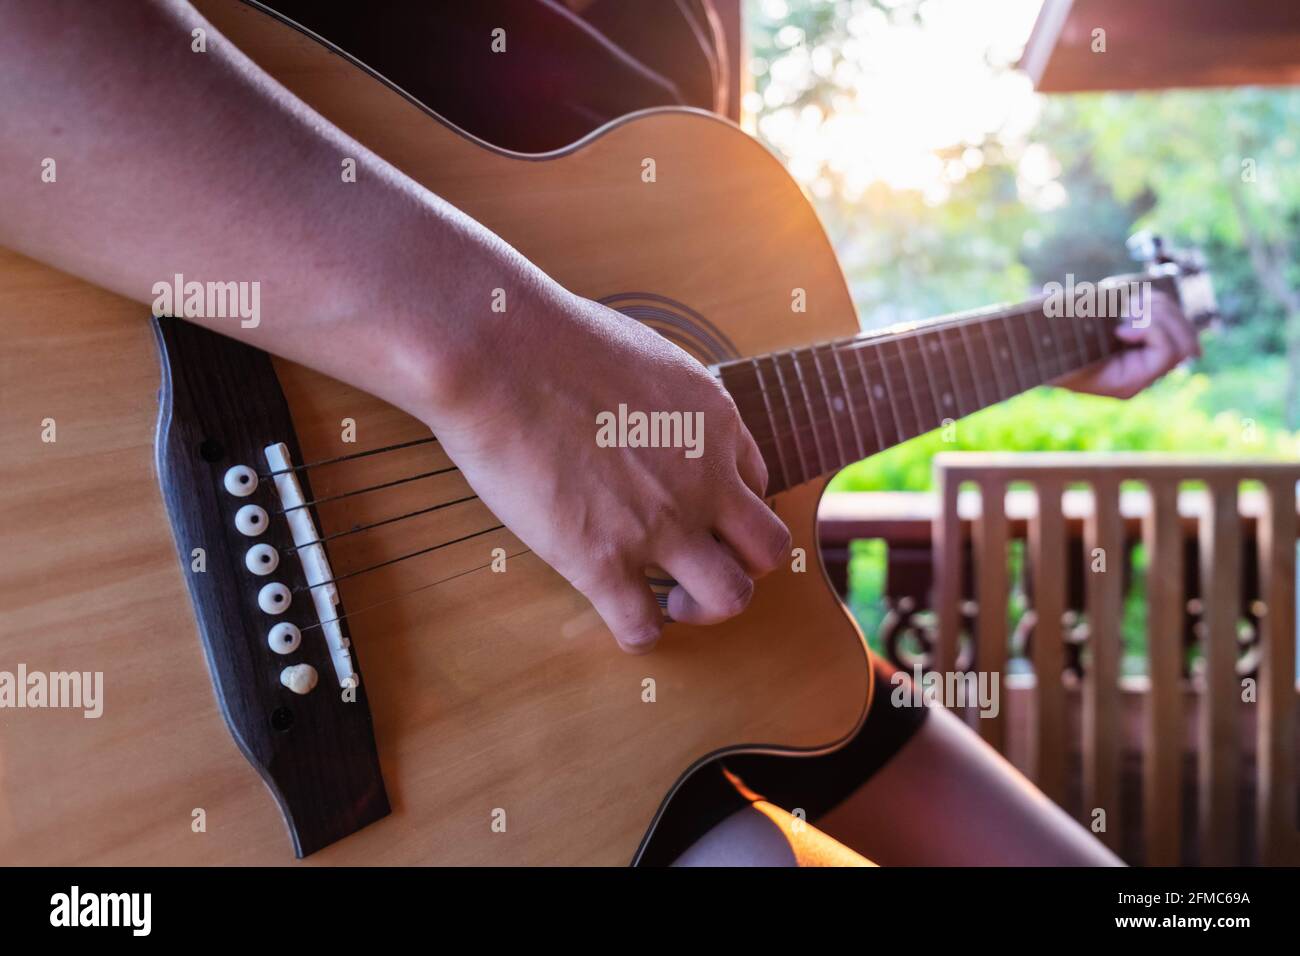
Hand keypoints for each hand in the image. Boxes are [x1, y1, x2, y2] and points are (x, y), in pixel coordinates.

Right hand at [425, 284, 790, 653]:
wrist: (502, 356)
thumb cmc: (554, 340)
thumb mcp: (647, 355)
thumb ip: (670, 398)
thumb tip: (655, 412)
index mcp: (715, 424)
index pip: (755, 485)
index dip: (728, 508)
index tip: (697, 514)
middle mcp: (704, 480)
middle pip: (767, 548)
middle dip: (742, 565)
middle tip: (700, 566)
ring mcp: (659, 524)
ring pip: (729, 596)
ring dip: (706, 608)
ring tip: (672, 603)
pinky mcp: (602, 559)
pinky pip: (643, 627)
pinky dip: (639, 634)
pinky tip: (621, 619)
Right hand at [1053, 288, 1200, 398]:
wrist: (1033, 349)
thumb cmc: (1044, 346)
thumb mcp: (1063, 343)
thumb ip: (1091, 334)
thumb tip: (1116, 324)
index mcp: (1126, 383)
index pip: (1167, 354)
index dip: (1152, 331)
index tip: (1119, 326)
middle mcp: (1140, 374)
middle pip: (1185, 344)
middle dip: (1164, 316)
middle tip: (1130, 307)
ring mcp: (1143, 357)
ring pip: (1183, 330)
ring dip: (1161, 306)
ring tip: (1129, 301)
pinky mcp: (1142, 340)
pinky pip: (1170, 321)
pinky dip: (1156, 302)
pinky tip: (1131, 299)